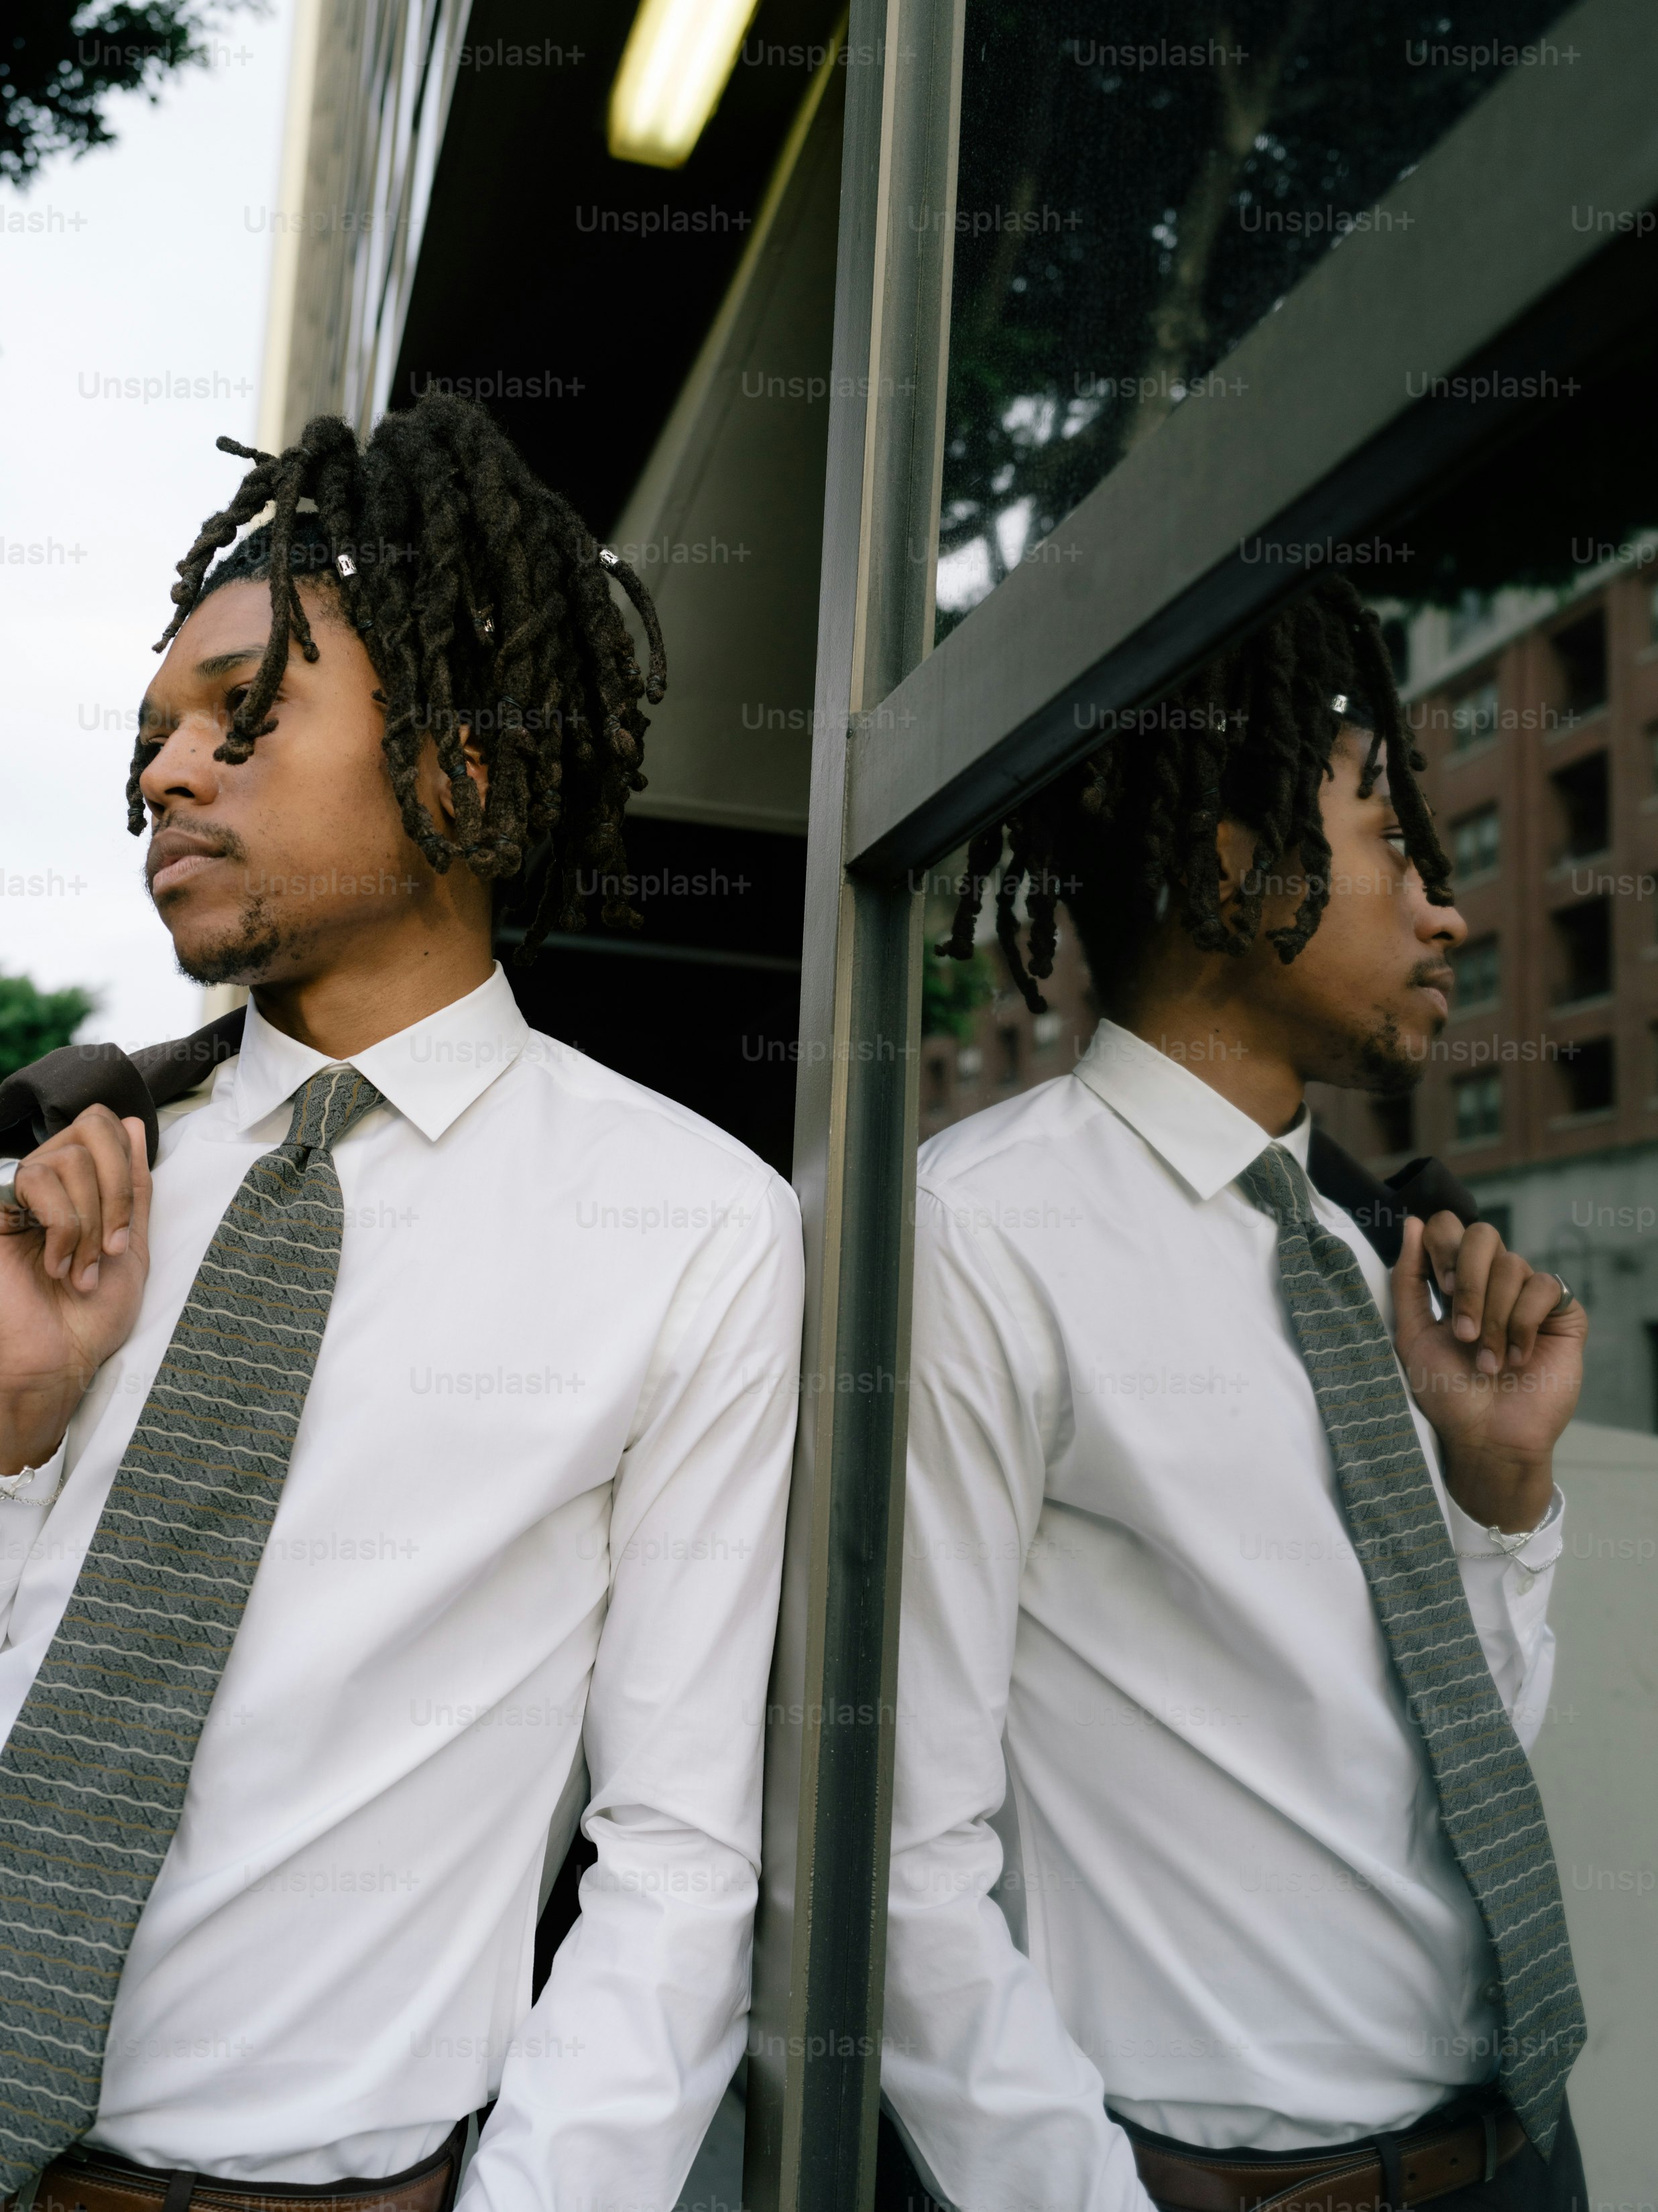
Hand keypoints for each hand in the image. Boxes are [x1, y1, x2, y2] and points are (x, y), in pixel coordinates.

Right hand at [0, 1108, 151, 1477]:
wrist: (60, 1359)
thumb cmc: (94, 1314)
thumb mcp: (132, 1244)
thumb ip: (134, 1185)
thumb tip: (130, 1123)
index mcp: (82, 1186)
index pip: (105, 1124)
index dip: (128, 1167)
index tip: (127, 1234)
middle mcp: (48, 1182)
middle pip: (93, 1126)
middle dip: (117, 1190)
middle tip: (113, 1248)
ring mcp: (19, 1196)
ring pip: (71, 1160)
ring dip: (91, 1222)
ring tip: (83, 1270)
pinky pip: (38, 1181)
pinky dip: (63, 1228)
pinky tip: (56, 1266)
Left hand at [1392, 1211, 1584, 1531]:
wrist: (1486, 1435)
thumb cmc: (1446, 1391)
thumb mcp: (1412, 1333)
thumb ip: (1408, 1279)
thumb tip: (1412, 1222)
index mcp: (1456, 1281)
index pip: (1450, 1228)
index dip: (1443, 1247)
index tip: (1441, 1287)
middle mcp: (1493, 1282)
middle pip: (1483, 1234)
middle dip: (1469, 1279)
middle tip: (1461, 1329)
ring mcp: (1529, 1296)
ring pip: (1512, 1265)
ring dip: (1493, 1317)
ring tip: (1488, 1362)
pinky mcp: (1563, 1314)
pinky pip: (1545, 1287)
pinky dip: (1523, 1324)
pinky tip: (1518, 1358)